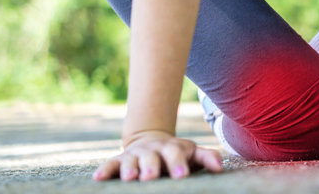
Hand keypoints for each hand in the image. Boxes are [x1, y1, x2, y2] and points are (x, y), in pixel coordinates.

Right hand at [93, 130, 222, 180]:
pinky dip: (105, 171)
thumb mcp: (192, 153)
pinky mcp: (120, 160)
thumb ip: (206, 157)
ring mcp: (135, 154)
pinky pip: (111, 164)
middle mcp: (152, 150)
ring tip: (130, 178)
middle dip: (151, 167)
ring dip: (129, 169)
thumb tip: (220, 167)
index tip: (181, 175)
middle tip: (151, 177)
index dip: (178, 163)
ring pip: (131, 161)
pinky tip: (98, 179)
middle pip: (152, 157)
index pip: (176, 154)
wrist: (152, 140)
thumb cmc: (177, 153)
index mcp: (172, 148)